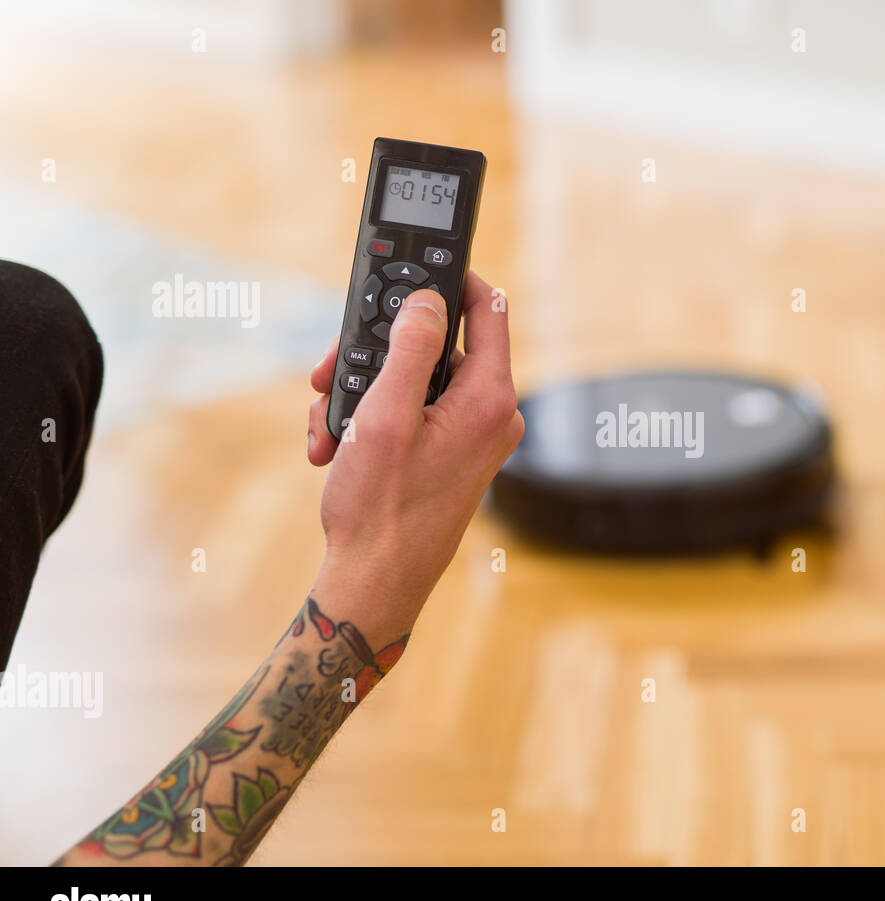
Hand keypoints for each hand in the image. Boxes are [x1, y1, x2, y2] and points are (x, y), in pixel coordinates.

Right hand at [305, 271, 523, 644]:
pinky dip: (371, 423)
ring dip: (362, 394)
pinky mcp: (452, 454)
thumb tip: (425, 299)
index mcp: (490, 398)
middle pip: (435, 345)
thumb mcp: (386, 415)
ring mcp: (473, 436)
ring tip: (328, 429)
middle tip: (330, 374)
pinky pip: (412, 414)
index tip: (408, 268)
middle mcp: (492, 414)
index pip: (488, 308)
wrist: (375, 584)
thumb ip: (409, 347)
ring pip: (413, 380)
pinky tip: (336, 449)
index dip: (450, 279)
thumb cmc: (381, 509)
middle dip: (375, 354)